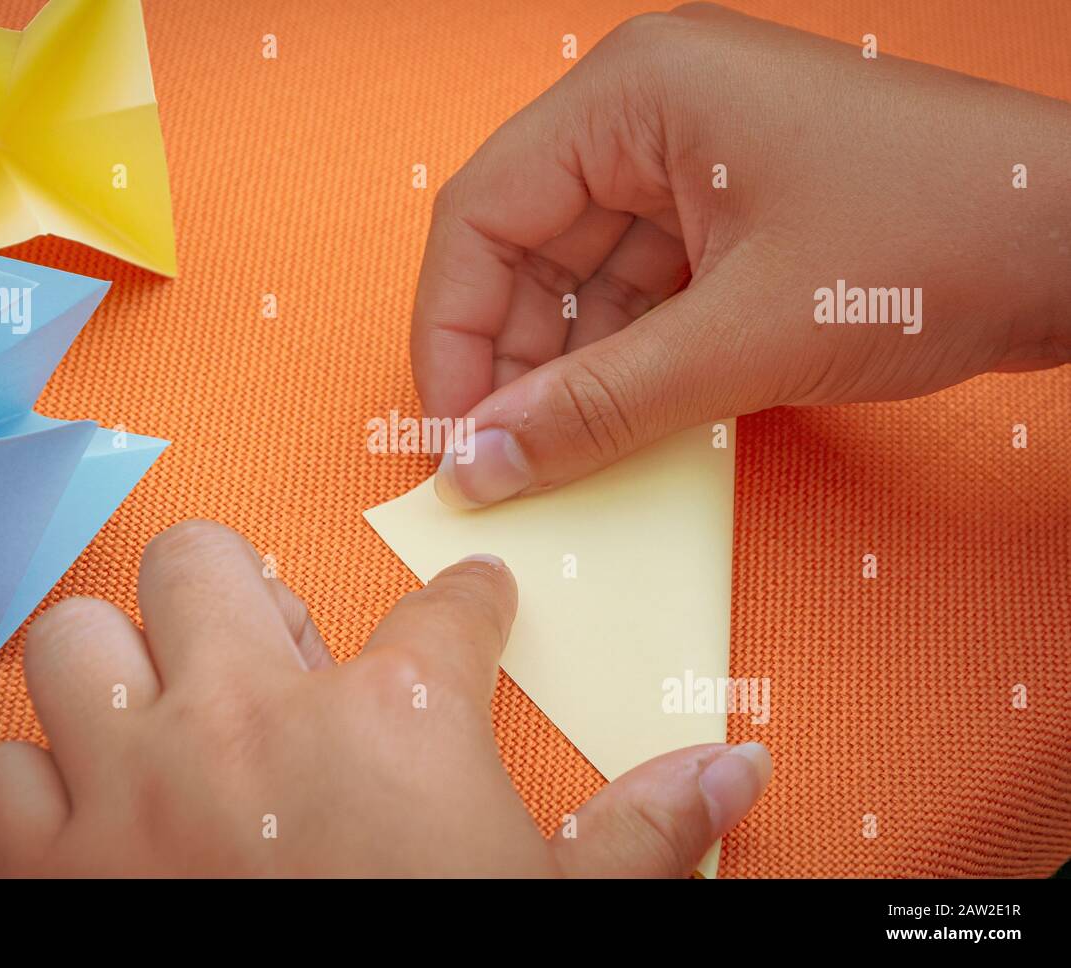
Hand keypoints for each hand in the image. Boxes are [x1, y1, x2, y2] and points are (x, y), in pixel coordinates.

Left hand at [0, 520, 770, 875]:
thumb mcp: (561, 915)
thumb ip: (640, 833)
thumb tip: (733, 772)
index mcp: (396, 721)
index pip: (448, 609)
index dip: (469, 601)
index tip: (468, 607)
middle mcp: (251, 720)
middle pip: (204, 561)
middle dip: (229, 588)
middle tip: (259, 647)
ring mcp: (134, 784)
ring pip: (76, 641)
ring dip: (112, 670)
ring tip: (158, 713)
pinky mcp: (47, 869)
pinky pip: (5, 772)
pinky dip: (40, 784)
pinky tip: (89, 817)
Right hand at [413, 3, 1070, 506]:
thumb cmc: (943, 233)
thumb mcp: (743, 335)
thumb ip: (598, 405)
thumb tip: (485, 460)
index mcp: (633, 95)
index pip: (482, 215)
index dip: (453, 333)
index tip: (454, 433)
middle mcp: (649, 118)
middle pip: (523, 251)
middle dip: (508, 361)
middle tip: (501, 460)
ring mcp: (691, 169)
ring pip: (580, 285)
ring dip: (568, 373)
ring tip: (563, 456)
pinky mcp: (728, 220)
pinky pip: (639, 300)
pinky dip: (624, 366)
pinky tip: (620, 427)